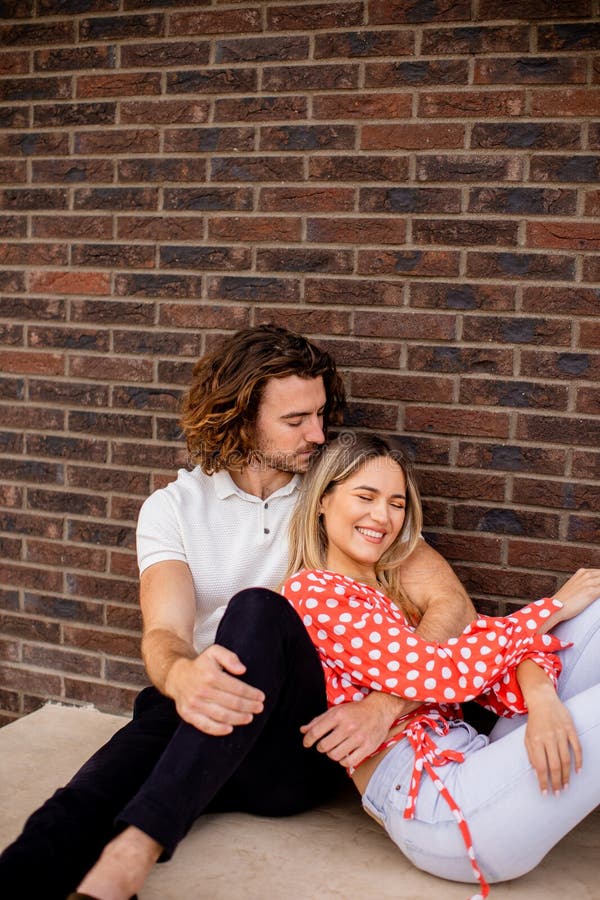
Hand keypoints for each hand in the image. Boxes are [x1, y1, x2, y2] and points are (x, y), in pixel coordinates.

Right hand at [165, 644, 264, 734]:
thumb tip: (242, 670)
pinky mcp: (188, 715)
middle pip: (232, 702)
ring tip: (249, 717)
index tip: (260, 697)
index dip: (251, 694)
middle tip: (259, 708)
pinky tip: (230, 729)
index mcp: (210, 675)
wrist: (177, 677)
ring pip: (221, 715)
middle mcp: (201, 690)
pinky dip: (218, 730)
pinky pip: (205, 725)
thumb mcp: (214, 652)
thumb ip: (230, 657)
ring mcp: (194, 704)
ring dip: (238, 718)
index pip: (237, 688)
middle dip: (249, 706)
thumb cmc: (200, 665)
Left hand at [301, 693, 416, 769]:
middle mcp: (348, 726)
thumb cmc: (356, 710)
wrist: (379, 709)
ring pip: (335, 755)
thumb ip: (318, 721)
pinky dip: (343, 760)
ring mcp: (358, 738)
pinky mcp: (367, 747)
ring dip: (332, 754)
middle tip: (325, 744)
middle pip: (324, 746)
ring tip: (336, 748)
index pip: (316, 732)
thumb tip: (303, 730)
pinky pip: (348, 762)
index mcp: (338, 715)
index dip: (308, 740)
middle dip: (321, 747)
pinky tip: (345, 753)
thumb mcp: (336, 710)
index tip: (307, 743)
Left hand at [524, 685, 581, 794]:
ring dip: (567, 775)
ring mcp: (560, 733)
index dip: (543, 781)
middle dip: (556, 782)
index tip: (544, 792)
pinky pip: (577, 747)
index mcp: (536, 740)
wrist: (543, 700)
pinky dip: (579, 760)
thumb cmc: (534, 722)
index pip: (540, 766)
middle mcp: (548, 737)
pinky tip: (578, 771)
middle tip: (558, 793)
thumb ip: (531, 755)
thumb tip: (536, 773)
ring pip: (566, 759)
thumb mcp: (527, 737)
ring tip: (566, 786)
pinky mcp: (570, 729)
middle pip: (555, 765)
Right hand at [542, 568, 599, 631]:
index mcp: (582, 572)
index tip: (599, 586)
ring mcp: (589, 582)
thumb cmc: (563, 601)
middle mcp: (586, 575)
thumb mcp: (573, 587)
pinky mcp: (591, 591)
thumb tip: (591, 588)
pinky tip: (599, 595)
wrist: (555, 607)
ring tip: (598, 593)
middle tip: (599, 591)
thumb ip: (583, 584)